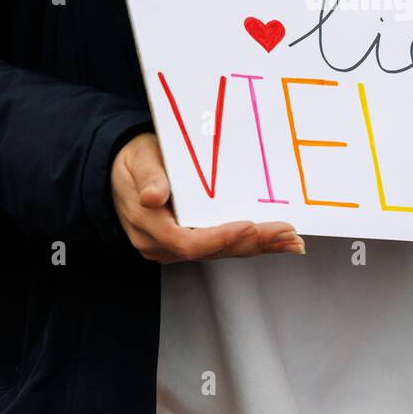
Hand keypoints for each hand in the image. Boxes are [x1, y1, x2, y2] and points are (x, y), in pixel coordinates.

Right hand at [110, 133, 303, 262]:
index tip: (249, 226)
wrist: (120, 173)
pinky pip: (223, 247)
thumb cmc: (133, 162)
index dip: (220, 237)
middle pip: (212, 251)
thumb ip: (149, 178)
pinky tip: (279, 243)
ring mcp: (178, 246)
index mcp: (149, 226)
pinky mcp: (192, 241)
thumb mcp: (138, 161)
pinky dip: (252, 244)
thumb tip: (152, 198)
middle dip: (252, 243)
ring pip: (222, 252)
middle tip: (286, 233)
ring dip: (260, 246)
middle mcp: (164, 245)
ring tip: (292, 240)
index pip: (188, 242)